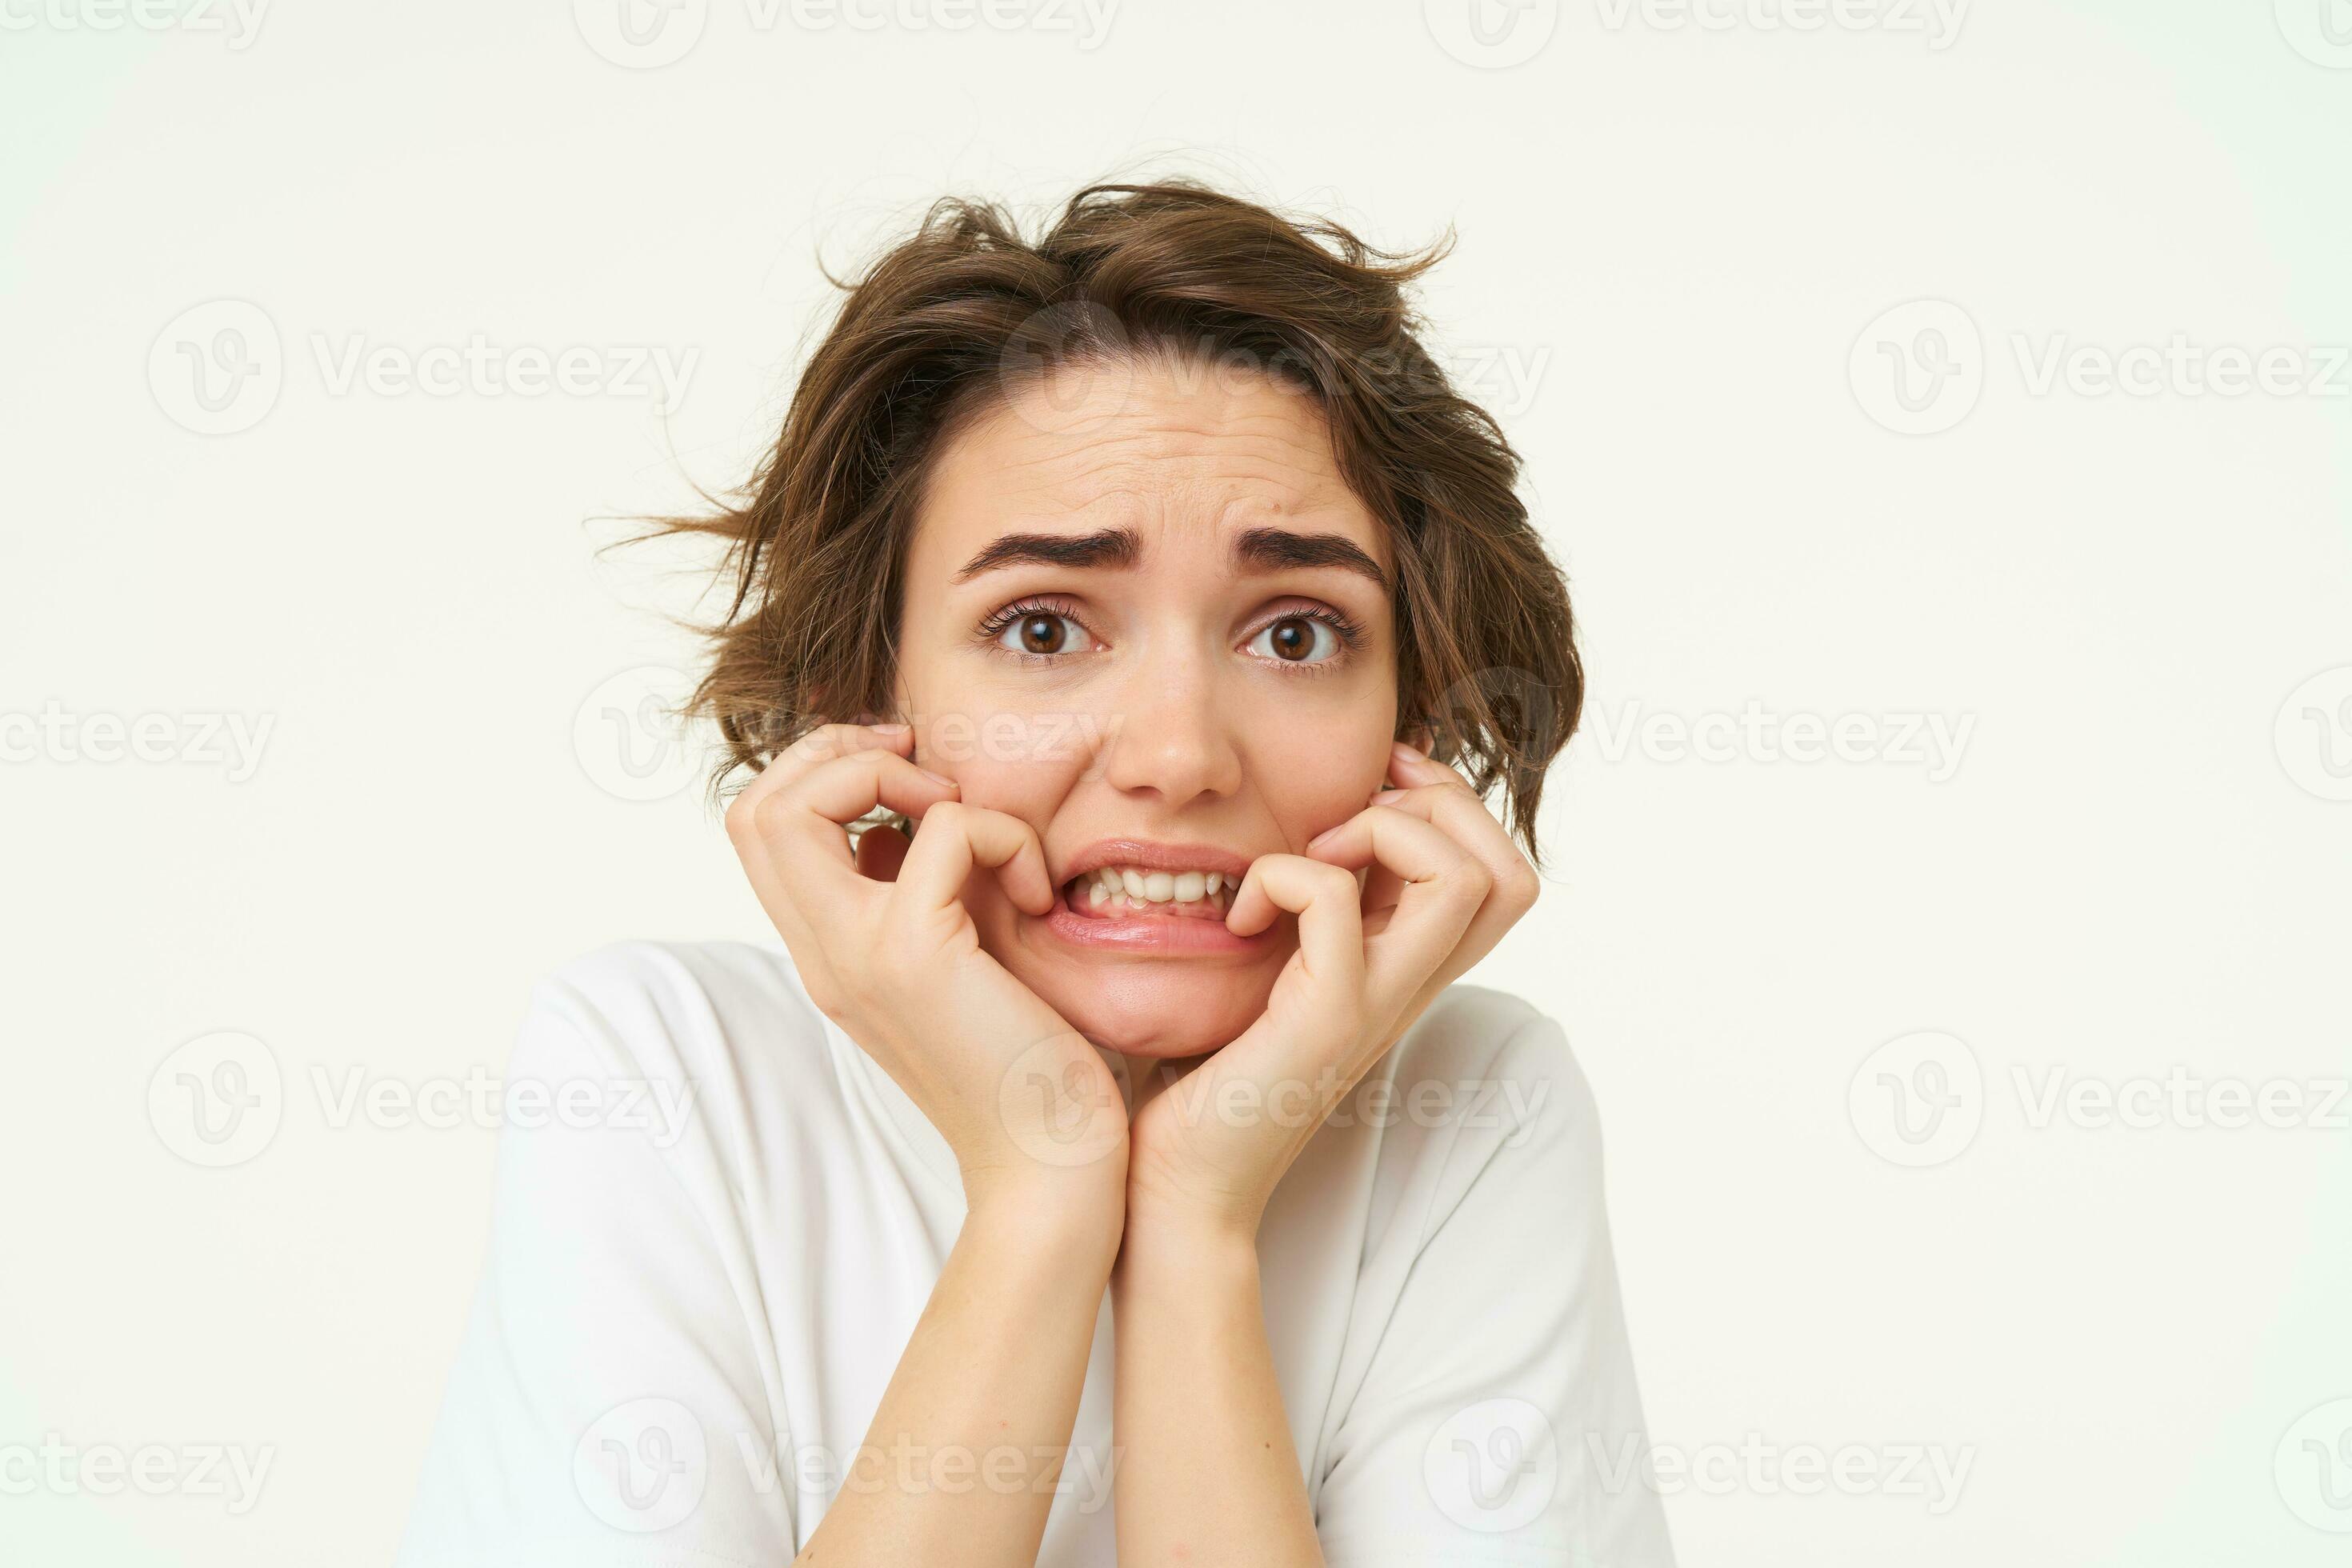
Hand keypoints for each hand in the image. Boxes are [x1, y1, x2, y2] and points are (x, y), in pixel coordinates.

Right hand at [725, 721, 1128, 1223]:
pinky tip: (1037, 894)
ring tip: (971, 827)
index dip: (820, 770)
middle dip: (838, 752)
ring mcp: (858, 955)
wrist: (1052, 1165)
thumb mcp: (959, 956)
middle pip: (754, 807)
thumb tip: (926, 809)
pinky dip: (1002, 832)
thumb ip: (922, 888)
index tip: (906, 777)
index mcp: (828, 953)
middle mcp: (824, 954)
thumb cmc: (1028, 1063)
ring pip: (798, 804)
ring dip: (899, 778)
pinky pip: (944, 827)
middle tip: (923, 775)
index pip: (757, 828)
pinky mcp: (916, 955)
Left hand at [1122, 740, 1540, 1241]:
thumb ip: (1312, 908)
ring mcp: (1376, 1005)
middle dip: (1436, 802)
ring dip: (1379, 828)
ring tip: (1311, 857)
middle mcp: (1411, 989)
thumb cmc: (1207, 1073)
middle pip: (1510, 872)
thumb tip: (1303, 821)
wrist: (1178, 1182)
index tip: (1372, 787)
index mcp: (1407, 971)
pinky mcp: (1323, 1018)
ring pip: (1459, 877)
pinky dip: (1281, 873)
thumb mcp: (1279, 967)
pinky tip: (1241, 916)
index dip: (1454, 806)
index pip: (1505, 878)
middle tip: (1346, 816)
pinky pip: (1332, 897)